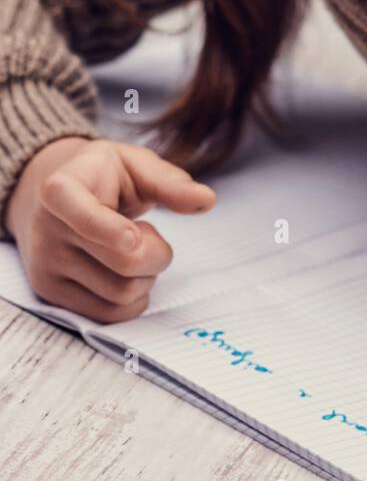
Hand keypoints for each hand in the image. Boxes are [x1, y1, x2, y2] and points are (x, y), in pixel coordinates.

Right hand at [4, 136, 215, 323]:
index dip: (109, 230)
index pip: (83, 215)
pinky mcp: (50, 293)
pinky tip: (122, 274)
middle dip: (158, 254)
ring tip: (129, 250)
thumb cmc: (102, 177)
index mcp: (61, 189)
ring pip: (121, 294)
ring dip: (145, 278)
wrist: (51, 197)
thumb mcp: (134, 165)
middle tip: (149, 235)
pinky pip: (109, 314)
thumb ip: (170, 182)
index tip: (132, 238)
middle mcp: (45, 229)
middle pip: (125, 263)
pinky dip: (133, 299)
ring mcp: (46, 265)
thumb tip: (207, 200)